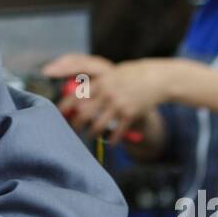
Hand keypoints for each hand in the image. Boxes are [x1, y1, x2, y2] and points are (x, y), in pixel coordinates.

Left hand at [44, 54, 183, 143]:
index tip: (60, 114)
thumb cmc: (132, 75)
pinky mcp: (130, 114)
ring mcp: (119, 104)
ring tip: (89, 137)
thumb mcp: (112, 73)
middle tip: (73, 129)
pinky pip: (117, 132)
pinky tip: (110, 143)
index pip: (77, 95)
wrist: (156, 78)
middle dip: (76, 124)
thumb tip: (76, 92)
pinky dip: (112, 139)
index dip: (66, 107)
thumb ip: (96, 83)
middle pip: (84, 113)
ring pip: (98, 125)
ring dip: (91, 134)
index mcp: (101, 82)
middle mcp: (108, 93)